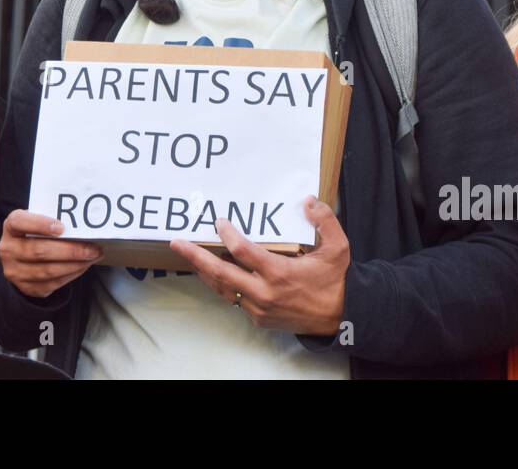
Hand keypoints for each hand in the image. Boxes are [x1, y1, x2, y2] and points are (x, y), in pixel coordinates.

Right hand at [0, 210, 102, 298]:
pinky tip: (83, 266)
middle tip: (93, 248)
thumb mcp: (36, 222)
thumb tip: (82, 225)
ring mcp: (15, 271)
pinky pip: (52, 283)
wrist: (21, 259)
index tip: (61, 227)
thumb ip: (51, 220)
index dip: (39, 224)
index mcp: (10, 227)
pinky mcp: (26, 287)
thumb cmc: (35, 234)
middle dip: (70, 250)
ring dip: (75, 264)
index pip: (19, 222)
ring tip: (92, 257)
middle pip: (39, 251)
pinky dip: (71, 274)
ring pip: (48, 270)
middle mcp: (8, 249)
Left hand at [170, 195, 349, 335]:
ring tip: (188, 255)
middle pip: (221, 273)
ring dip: (204, 271)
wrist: (340, 317)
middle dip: (196, 257)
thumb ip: (324, 221)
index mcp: (279, 274)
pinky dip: (221, 284)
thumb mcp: (338, 248)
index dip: (227, 235)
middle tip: (177, 243)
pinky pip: (233, 298)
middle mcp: (264, 293)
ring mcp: (258, 309)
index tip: (219, 222)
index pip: (243, 252)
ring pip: (222, 288)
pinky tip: (214, 271)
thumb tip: (308, 200)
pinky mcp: (258, 318)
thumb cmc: (335, 280)